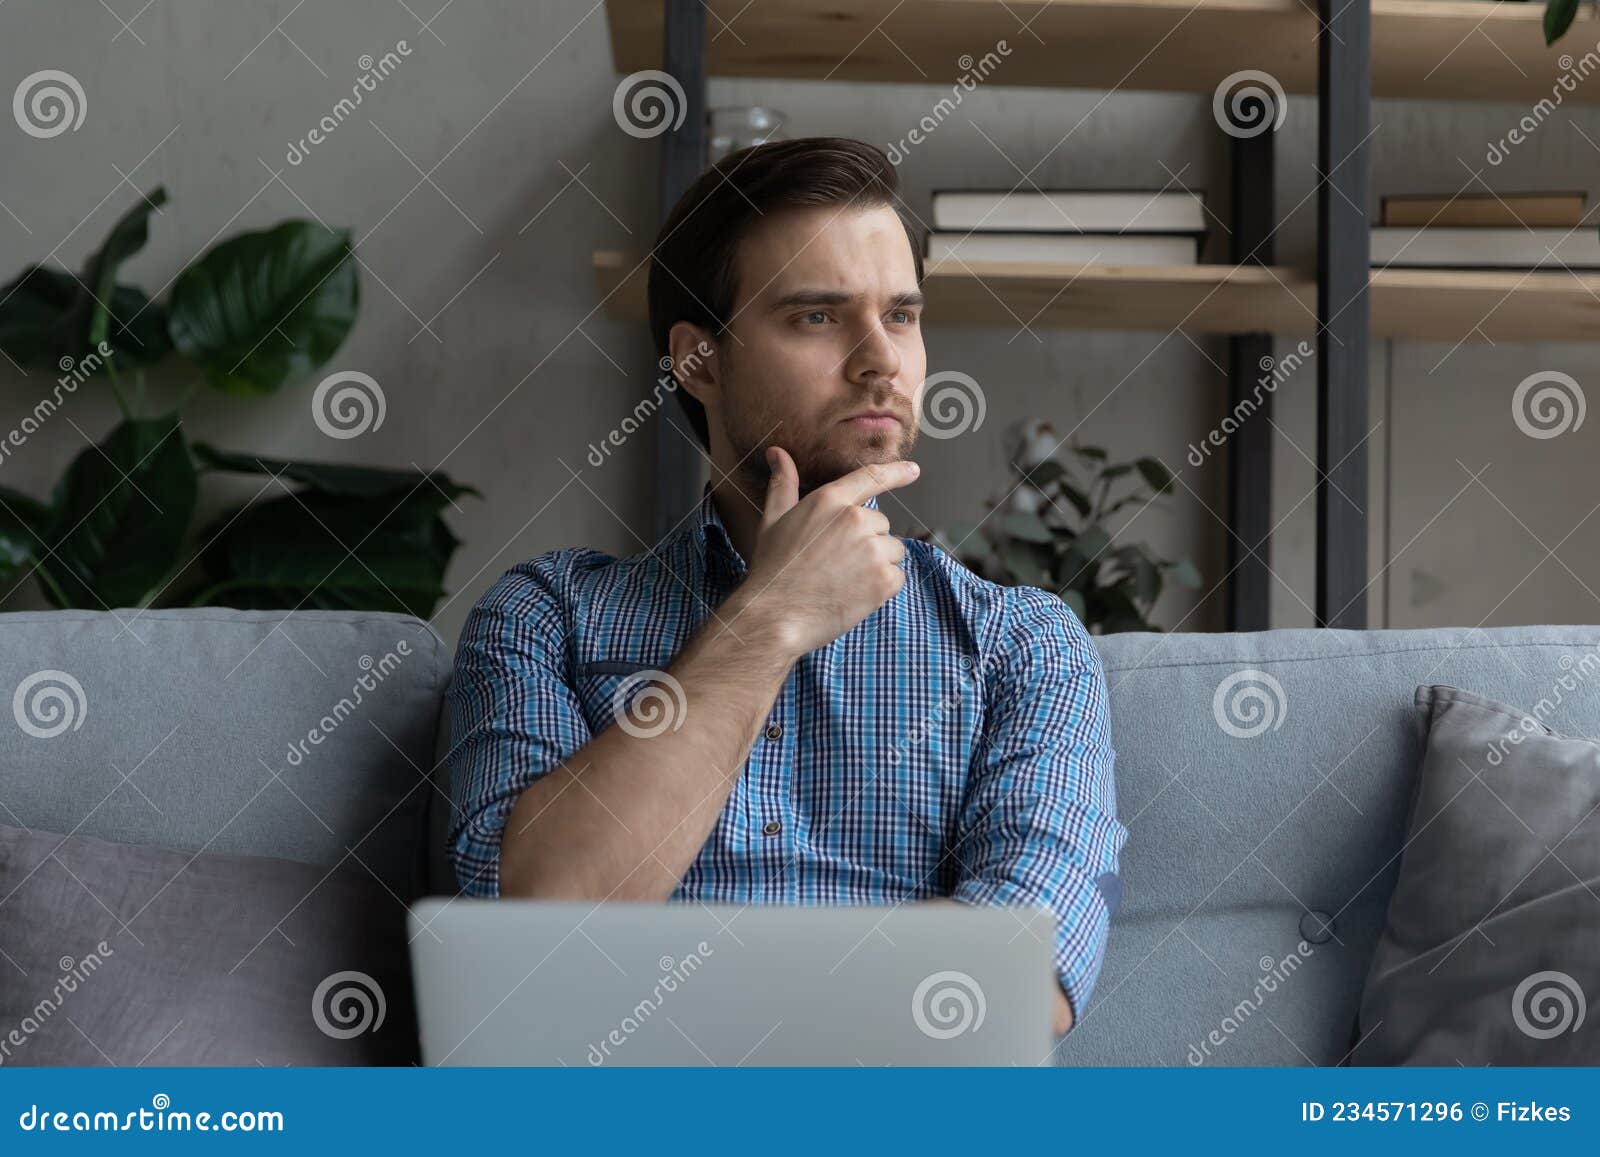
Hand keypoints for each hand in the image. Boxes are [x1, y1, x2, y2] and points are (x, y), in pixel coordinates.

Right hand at [738, 446, 918, 657]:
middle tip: (836, 563)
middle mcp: (855, 519)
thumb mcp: (773, 520)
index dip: (896, 472)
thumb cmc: (772, 568)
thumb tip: (777, 452)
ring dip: (877, 564)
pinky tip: (855, 594)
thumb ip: (783, 484)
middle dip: (866, 541)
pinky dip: (882, 587)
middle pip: (881, 525)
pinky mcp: (883, 580)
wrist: (775, 615)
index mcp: (830, 500)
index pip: (872, 477)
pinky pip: (897, 577)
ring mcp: (872, 550)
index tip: (914, 470)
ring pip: (892, 551)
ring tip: (844, 579)